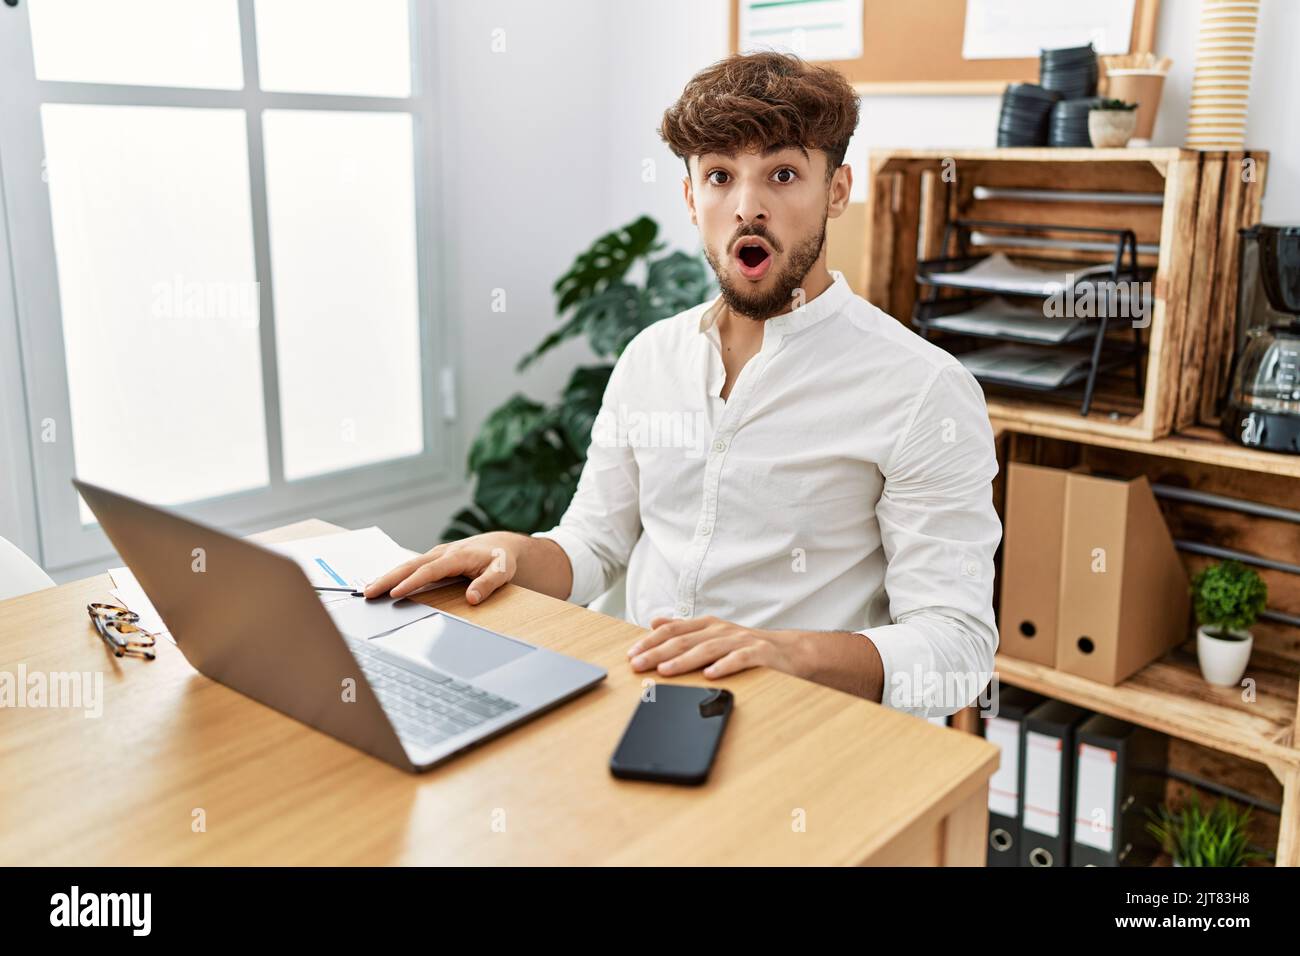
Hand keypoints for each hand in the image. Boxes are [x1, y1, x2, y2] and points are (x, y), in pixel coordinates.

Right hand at [363, 532, 520, 604]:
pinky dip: (396, 575)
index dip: (411, 582)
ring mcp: (436, 555)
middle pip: (410, 566)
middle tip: (369, 592)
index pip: (429, 571)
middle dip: (388, 578)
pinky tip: (384, 585)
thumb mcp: (501, 571)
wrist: (500, 544)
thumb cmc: (500, 558)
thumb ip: (487, 584)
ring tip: (368, 590)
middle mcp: (442, 553)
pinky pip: (412, 567)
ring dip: (387, 577)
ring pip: (407, 565)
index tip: (395, 593)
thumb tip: (472, 598)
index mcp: (457, 556)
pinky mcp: (434, 559)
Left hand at [626, 615, 806, 679]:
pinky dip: (724, 666)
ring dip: (684, 660)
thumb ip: (685, 629)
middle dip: (658, 652)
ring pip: (708, 649)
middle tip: (637, 664)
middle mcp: (722, 630)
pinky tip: (710, 675)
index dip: (651, 641)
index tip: (632, 654)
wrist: (790, 652)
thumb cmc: (747, 646)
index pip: (673, 631)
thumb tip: (655, 622)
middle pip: (685, 640)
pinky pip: (740, 659)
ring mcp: (741, 640)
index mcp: (708, 626)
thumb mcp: (713, 634)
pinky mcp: (760, 653)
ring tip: (665, 671)